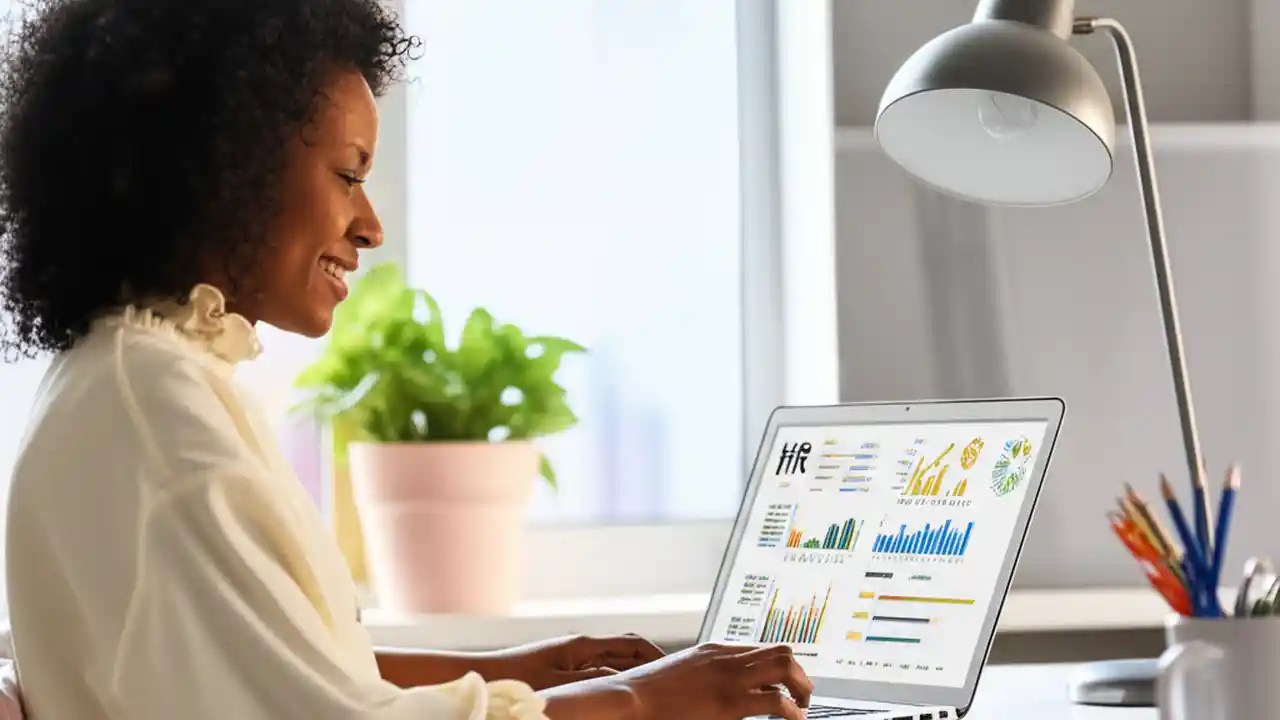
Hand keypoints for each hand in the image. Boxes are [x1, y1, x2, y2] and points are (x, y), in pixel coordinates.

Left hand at [492, 634, 666, 689]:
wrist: (480, 676)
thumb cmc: (517, 679)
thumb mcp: (563, 683)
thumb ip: (596, 680)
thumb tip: (628, 680)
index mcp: (585, 645)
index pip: (635, 644)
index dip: (658, 657)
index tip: (676, 671)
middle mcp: (580, 648)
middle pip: (625, 654)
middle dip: (648, 667)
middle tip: (667, 686)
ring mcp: (570, 658)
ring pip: (611, 666)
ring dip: (629, 677)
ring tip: (645, 695)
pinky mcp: (559, 671)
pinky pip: (595, 675)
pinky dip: (610, 684)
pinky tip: (612, 701)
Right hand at [614, 643, 813, 719]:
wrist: (629, 698)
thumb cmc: (647, 692)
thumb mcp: (679, 675)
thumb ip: (702, 675)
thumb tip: (713, 689)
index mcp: (714, 649)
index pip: (761, 648)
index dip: (779, 665)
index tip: (785, 681)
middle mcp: (727, 657)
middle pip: (780, 650)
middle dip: (798, 672)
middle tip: (803, 694)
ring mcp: (730, 677)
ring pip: (785, 665)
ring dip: (801, 685)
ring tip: (803, 705)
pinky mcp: (730, 702)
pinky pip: (776, 699)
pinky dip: (793, 710)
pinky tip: (794, 719)